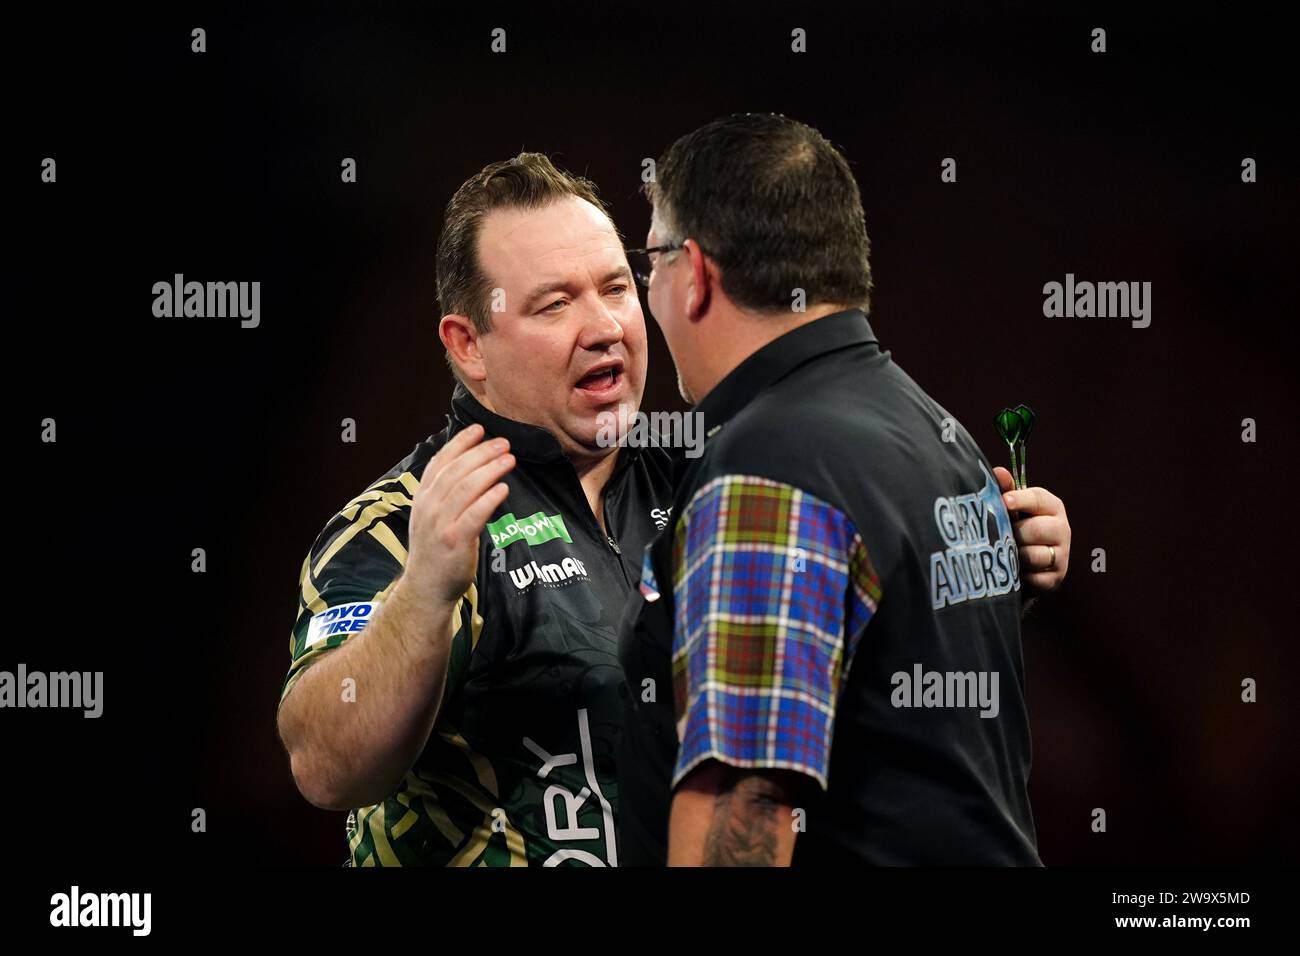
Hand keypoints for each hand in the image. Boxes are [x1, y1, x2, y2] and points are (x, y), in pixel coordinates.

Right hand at [404, 424, 513, 608]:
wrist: (426, 587)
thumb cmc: (435, 550)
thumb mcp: (430, 516)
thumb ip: (444, 493)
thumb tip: (468, 464)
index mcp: (422, 497)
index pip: (440, 462)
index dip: (460, 443)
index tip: (479, 429)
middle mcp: (428, 507)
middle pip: (456, 471)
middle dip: (481, 453)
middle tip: (504, 443)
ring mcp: (440, 524)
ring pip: (465, 488)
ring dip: (489, 470)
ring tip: (509, 459)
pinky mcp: (454, 541)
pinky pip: (474, 515)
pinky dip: (489, 499)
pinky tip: (503, 488)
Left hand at [992, 466, 1069, 592]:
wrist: (1023, 565)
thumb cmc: (1015, 528)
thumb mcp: (1011, 509)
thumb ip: (1006, 491)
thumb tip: (998, 472)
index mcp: (1052, 507)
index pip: (1039, 499)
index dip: (1021, 500)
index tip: (1005, 502)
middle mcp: (1062, 529)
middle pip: (1035, 529)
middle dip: (1015, 533)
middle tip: (1003, 536)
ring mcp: (1062, 555)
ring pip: (1034, 555)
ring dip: (1015, 556)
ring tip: (1007, 553)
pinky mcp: (1056, 578)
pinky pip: (1035, 578)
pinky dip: (1021, 576)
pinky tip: (1014, 571)